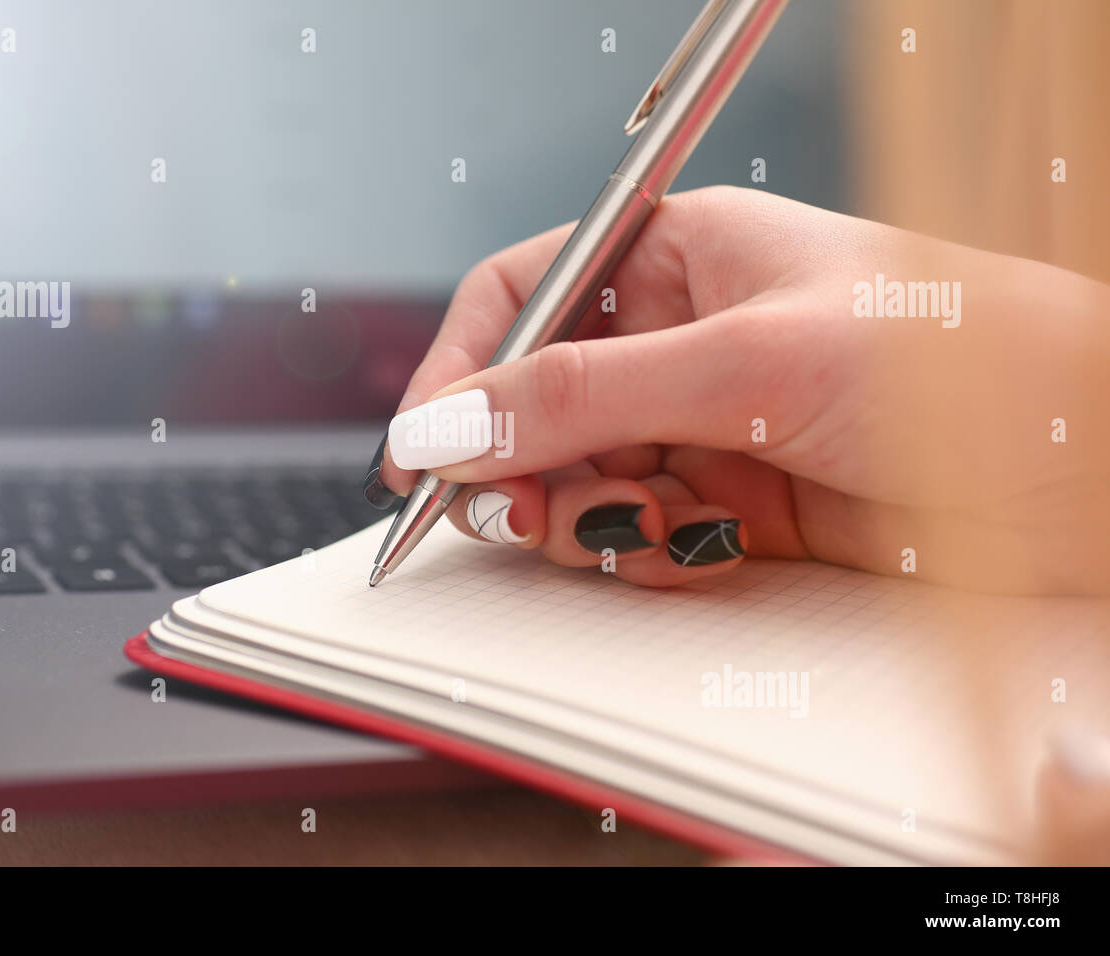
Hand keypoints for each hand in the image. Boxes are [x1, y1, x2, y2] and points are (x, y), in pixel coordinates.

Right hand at [376, 187, 1109, 593]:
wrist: (1081, 463)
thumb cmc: (961, 353)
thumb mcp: (749, 359)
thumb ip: (585, 395)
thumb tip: (451, 424)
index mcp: (682, 255)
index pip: (523, 300)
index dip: (460, 370)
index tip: (420, 445)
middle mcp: (685, 340)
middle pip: (538, 402)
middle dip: (516, 460)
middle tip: (513, 506)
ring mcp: (706, 427)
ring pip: (579, 479)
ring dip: (582, 514)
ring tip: (630, 525)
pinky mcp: (733, 507)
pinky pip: (636, 535)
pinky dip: (639, 553)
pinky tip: (683, 547)